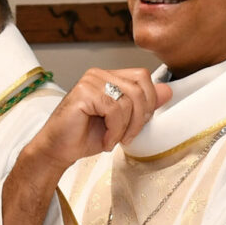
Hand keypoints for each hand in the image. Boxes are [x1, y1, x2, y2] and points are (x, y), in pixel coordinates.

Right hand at [21, 68, 171, 177]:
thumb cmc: (84, 136)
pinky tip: (104, 139)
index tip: (138, 125)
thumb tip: (168, 91)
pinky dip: (114, 130)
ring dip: (125, 127)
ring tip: (112, 139)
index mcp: (108, 77)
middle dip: (139, 118)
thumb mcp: (122, 122)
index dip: (149, 102)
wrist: (57, 150)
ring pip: (129, 100)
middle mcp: (99, 74)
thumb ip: (143, 105)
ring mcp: (90, 81)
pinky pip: (114, 109)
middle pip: (140, 87)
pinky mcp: (83, 93)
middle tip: (127, 137)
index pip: (142, 77)